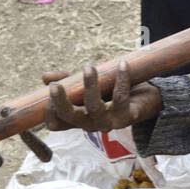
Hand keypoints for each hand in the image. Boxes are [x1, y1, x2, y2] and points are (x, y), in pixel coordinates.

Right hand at [41, 61, 162, 131]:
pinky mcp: (127, 116)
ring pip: (95, 107)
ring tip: (88, 67)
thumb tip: (44, 77)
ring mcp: (109, 122)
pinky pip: (122, 98)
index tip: (49, 90)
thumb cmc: (110, 93)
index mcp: (78, 119)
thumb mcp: (86, 85)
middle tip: (55, 86)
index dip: (49, 112)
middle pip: (71, 118)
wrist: (145, 100)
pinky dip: (121, 79)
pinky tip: (122, 65)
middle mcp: (91, 124)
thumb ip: (67, 81)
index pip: (57, 123)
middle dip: (61, 103)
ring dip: (90, 86)